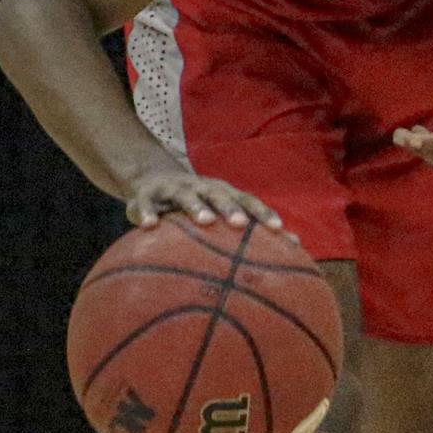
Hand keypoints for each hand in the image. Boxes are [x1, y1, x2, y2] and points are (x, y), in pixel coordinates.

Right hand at [121, 165, 285, 233]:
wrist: (152, 178)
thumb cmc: (197, 205)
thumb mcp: (217, 213)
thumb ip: (245, 232)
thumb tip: (288, 253)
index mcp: (223, 193)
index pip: (248, 201)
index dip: (264, 213)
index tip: (279, 230)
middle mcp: (202, 188)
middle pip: (221, 195)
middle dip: (232, 208)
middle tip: (241, 224)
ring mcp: (175, 189)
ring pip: (186, 195)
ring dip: (196, 207)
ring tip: (204, 221)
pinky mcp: (146, 195)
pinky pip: (145, 204)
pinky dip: (146, 213)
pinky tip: (148, 226)